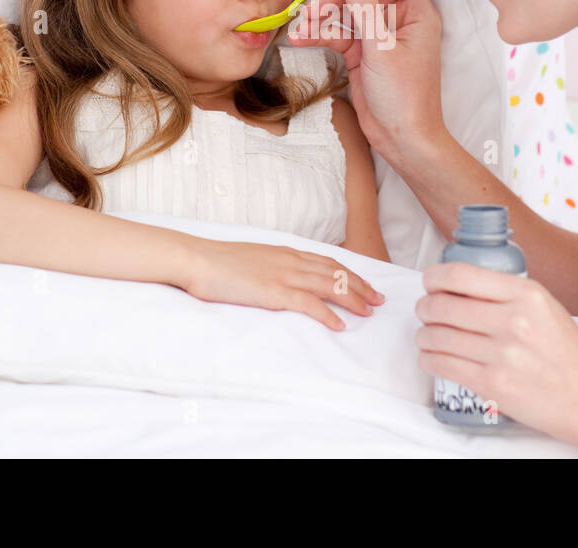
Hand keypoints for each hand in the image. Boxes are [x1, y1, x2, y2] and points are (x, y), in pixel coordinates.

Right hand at [182, 238, 385, 330]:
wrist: (198, 259)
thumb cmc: (218, 262)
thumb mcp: (252, 259)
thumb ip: (271, 266)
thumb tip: (280, 277)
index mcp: (286, 251)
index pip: (328, 262)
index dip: (351, 274)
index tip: (367, 285)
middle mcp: (291, 260)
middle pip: (336, 272)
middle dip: (361, 286)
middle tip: (379, 300)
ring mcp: (284, 274)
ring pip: (329, 285)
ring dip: (353, 299)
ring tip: (369, 311)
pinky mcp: (274, 291)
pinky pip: (309, 303)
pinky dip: (328, 315)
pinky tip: (340, 325)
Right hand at [288, 0, 444, 166]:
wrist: (403, 139)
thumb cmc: (405, 97)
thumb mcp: (382, 48)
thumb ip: (365, 7)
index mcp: (416, 13)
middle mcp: (399, 20)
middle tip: (310, 10)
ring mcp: (379, 37)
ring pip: (346, 14)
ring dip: (321, 18)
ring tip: (300, 28)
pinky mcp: (362, 54)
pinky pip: (338, 36)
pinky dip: (320, 36)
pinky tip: (301, 39)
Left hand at [415, 261, 577, 447]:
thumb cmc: (568, 353)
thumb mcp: (545, 307)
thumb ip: (506, 294)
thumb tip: (458, 286)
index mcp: (525, 293)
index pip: (459, 274)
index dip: (433, 278)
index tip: (429, 283)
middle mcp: (512, 320)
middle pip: (442, 305)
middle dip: (424, 307)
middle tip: (425, 311)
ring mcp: (501, 354)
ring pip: (436, 336)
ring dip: (423, 335)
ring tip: (427, 336)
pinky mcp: (492, 384)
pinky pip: (442, 365)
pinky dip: (428, 359)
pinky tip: (431, 357)